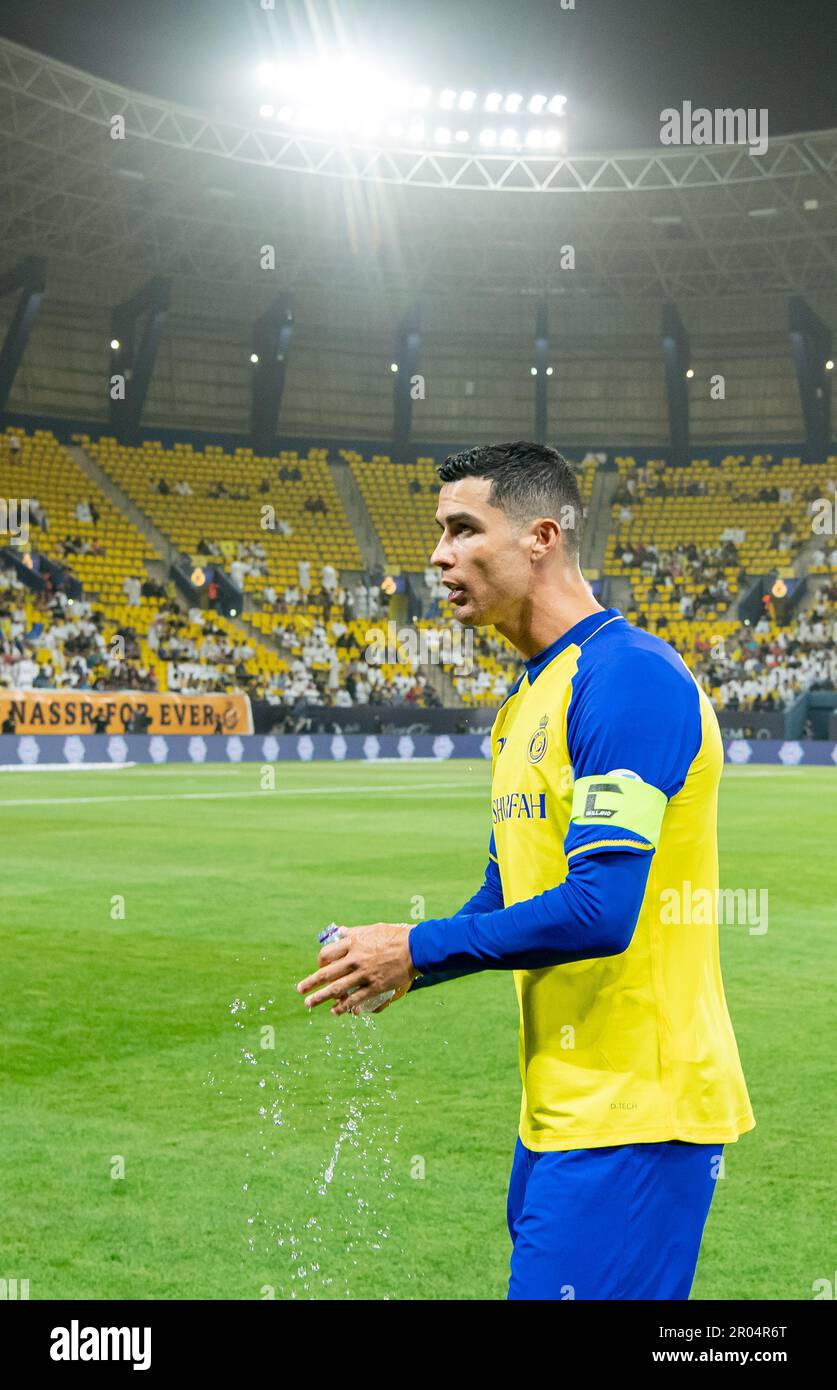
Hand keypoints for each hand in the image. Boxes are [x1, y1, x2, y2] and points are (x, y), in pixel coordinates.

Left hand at [296, 923, 418, 1015]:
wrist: (415, 948)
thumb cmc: (394, 936)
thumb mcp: (371, 929)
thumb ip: (353, 933)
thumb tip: (339, 931)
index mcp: (352, 944)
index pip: (327, 954)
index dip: (320, 962)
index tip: (319, 968)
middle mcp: (354, 960)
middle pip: (326, 974)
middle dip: (311, 983)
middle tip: (300, 990)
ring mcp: (363, 974)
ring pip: (336, 989)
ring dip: (320, 997)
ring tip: (309, 1004)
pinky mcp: (374, 986)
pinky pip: (355, 999)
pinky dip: (343, 1007)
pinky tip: (335, 1012)